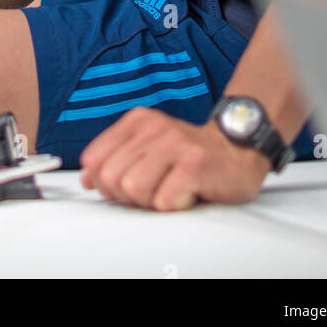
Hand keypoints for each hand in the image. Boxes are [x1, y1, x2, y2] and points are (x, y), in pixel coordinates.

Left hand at [79, 109, 271, 210]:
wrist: (238, 149)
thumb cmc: (190, 155)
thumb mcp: (148, 148)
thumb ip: (115, 159)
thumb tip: (88, 180)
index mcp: (138, 121)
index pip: (94, 159)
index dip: (104, 182)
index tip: (124, 186)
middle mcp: (155, 127)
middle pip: (112, 177)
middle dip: (128, 195)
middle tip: (153, 190)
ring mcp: (176, 143)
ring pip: (134, 189)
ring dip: (151, 201)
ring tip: (170, 190)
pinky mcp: (195, 164)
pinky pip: (164, 201)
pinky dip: (175, 206)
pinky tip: (188, 193)